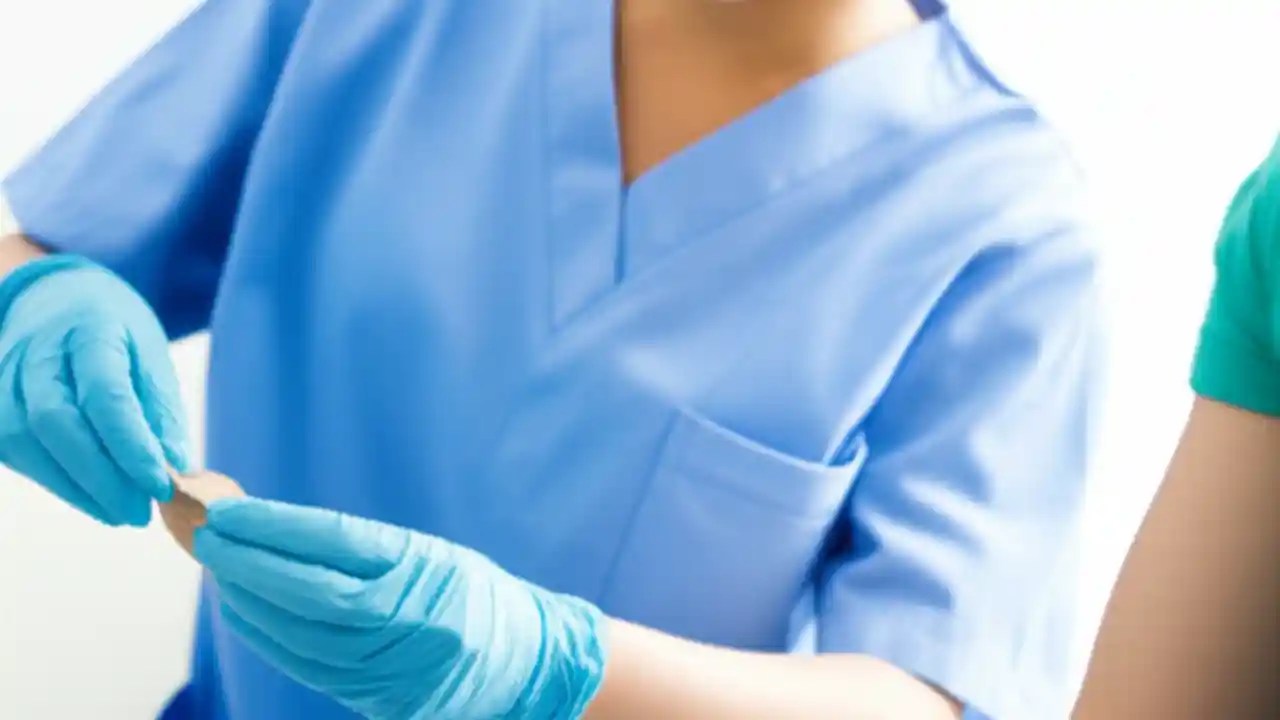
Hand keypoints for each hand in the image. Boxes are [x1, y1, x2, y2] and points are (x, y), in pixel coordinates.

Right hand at [0, 255, 188, 525]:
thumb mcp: (152, 358)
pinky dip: (54, 480)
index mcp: (89, 330)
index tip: (161, 486)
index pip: (105, 394)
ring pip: (25, 441)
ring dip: (75, 488)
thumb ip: (161, 413)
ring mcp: (5, 376)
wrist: (57, 300)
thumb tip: (177, 469)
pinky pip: (14, 450)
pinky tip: (90, 497)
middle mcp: (37, 351)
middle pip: (56, 421)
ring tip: (120, 513)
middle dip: (100, 477)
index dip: (131, 446)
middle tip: (140, 513)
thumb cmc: (115, 333)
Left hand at [194, 498, 607, 719]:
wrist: (528, 666)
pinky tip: (244, 611)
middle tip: (205, 534)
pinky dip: (268, 636)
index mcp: (425, 570)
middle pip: (306, 590)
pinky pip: (308, 666)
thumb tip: (274, 529)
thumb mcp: (432, 557)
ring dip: (247, 599)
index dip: (274, 526)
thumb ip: (362, 550)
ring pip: (299, 633)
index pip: (335, 542)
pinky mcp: (382, 698)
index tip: (229, 509)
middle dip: (247, 561)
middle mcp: (408, 618)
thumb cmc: (474, 600)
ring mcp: (394, 665)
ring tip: (217, 568)